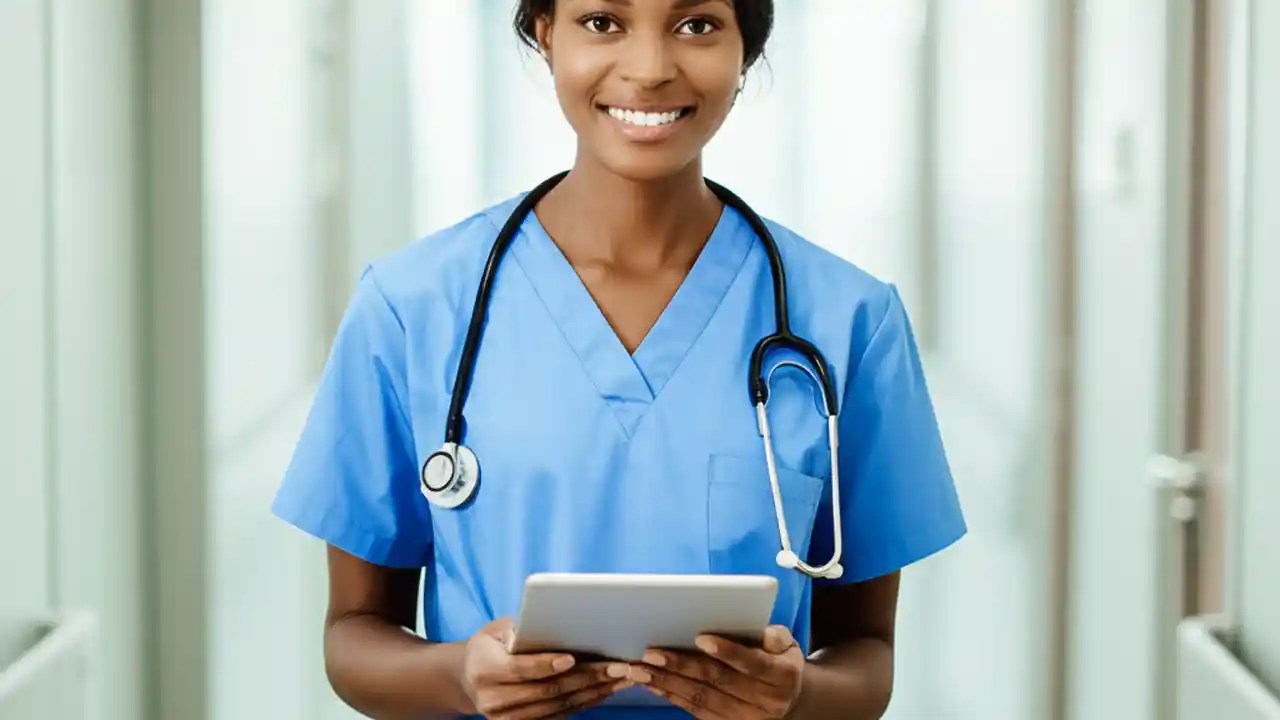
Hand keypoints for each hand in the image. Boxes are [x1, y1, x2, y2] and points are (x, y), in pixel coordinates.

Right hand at [461, 618, 632, 718]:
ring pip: (558, 707)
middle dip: (586, 678)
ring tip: (620, 678)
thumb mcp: (495, 630)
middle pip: (547, 690)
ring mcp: (507, 719)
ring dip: (593, 693)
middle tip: (616, 666)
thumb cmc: (490, 646)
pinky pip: (559, 717)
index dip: (546, 664)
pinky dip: (584, 703)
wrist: (470, 679)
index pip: (520, 669)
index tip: (572, 658)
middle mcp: (493, 699)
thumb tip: (550, 622)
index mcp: (485, 670)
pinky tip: (605, 691)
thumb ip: (519, 630)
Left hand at [632, 625, 804, 718]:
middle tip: (652, 654)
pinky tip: (652, 684)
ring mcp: (744, 718)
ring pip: (701, 699)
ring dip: (667, 683)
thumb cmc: (780, 662)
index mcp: (781, 676)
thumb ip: (777, 636)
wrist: (787, 703)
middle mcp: (763, 701)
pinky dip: (671, 696)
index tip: (699, 638)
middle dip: (682, 667)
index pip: (752, 663)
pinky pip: (695, 711)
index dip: (727, 651)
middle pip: (718, 682)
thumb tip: (763, 631)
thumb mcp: (788, 646)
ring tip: (641, 669)